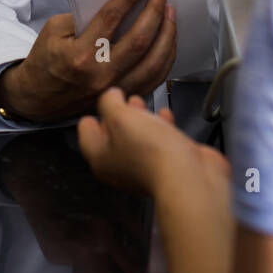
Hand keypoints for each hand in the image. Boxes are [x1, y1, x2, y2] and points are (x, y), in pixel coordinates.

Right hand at [0, 0, 176, 124]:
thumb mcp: (53, 30)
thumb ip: (82, 15)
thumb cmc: (45, 62)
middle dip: (155, 10)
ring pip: (154, 62)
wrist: (37, 99)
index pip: (111, 19)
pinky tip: (168, 39)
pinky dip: (166, 57)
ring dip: (167, 33)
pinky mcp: (122, 97)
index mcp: (80, 55)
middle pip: (139, 40)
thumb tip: (116, 1)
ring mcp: (114, 89)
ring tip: (170, 12)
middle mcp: (100, 75)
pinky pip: (155, 78)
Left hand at [78, 86, 231, 197]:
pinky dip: (161, 127)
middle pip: (112, 133)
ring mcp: (141, 168)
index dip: (96, 111)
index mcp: (99, 157)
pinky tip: (165, 116)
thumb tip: (110, 96)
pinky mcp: (163, 166)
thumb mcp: (120, 116)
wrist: (186, 176)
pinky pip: (158, 142)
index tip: (107, 100)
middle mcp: (118, 166)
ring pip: (136, 137)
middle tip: (126, 100)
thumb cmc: (150, 151)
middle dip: (120, 113)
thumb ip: (109, 102)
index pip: (87, 130)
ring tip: (144, 104)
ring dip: (141, 119)